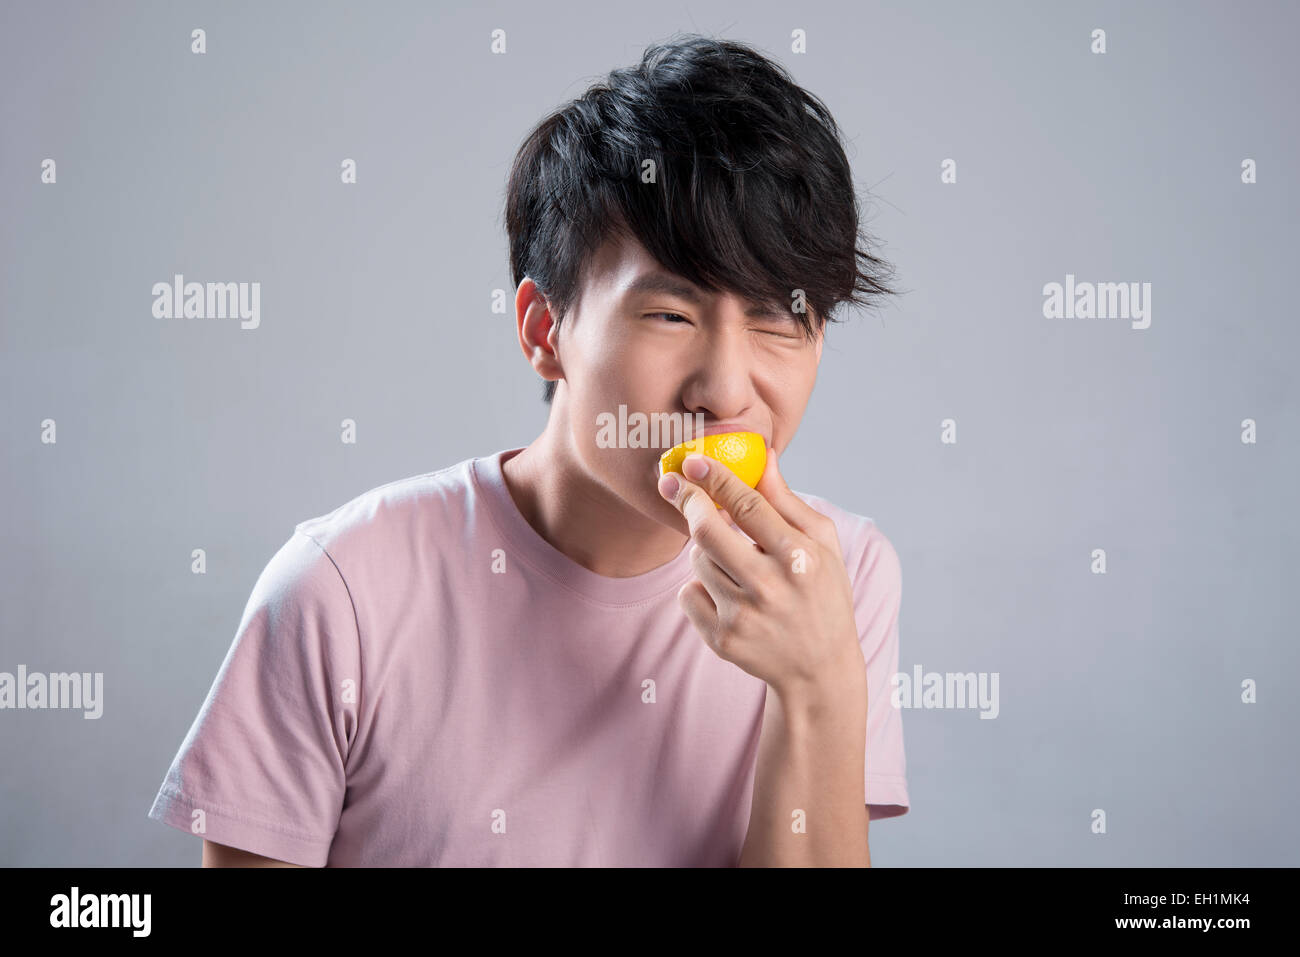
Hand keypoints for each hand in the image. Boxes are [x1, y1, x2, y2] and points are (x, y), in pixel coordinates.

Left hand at [657, 448, 865, 705]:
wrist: (820, 669)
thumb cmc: (823, 594)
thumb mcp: (822, 544)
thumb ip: (788, 500)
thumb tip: (764, 455)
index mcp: (799, 558)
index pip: (748, 506)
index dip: (715, 478)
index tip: (693, 460)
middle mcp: (771, 588)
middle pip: (708, 531)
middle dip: (688, 501)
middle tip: (675, 485)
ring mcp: (743, 617)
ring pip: (697, 561)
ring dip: (705, 551)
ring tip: (733, 562)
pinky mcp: (722, 640)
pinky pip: (688, 594)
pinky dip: (699, 588)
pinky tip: (727, 595)